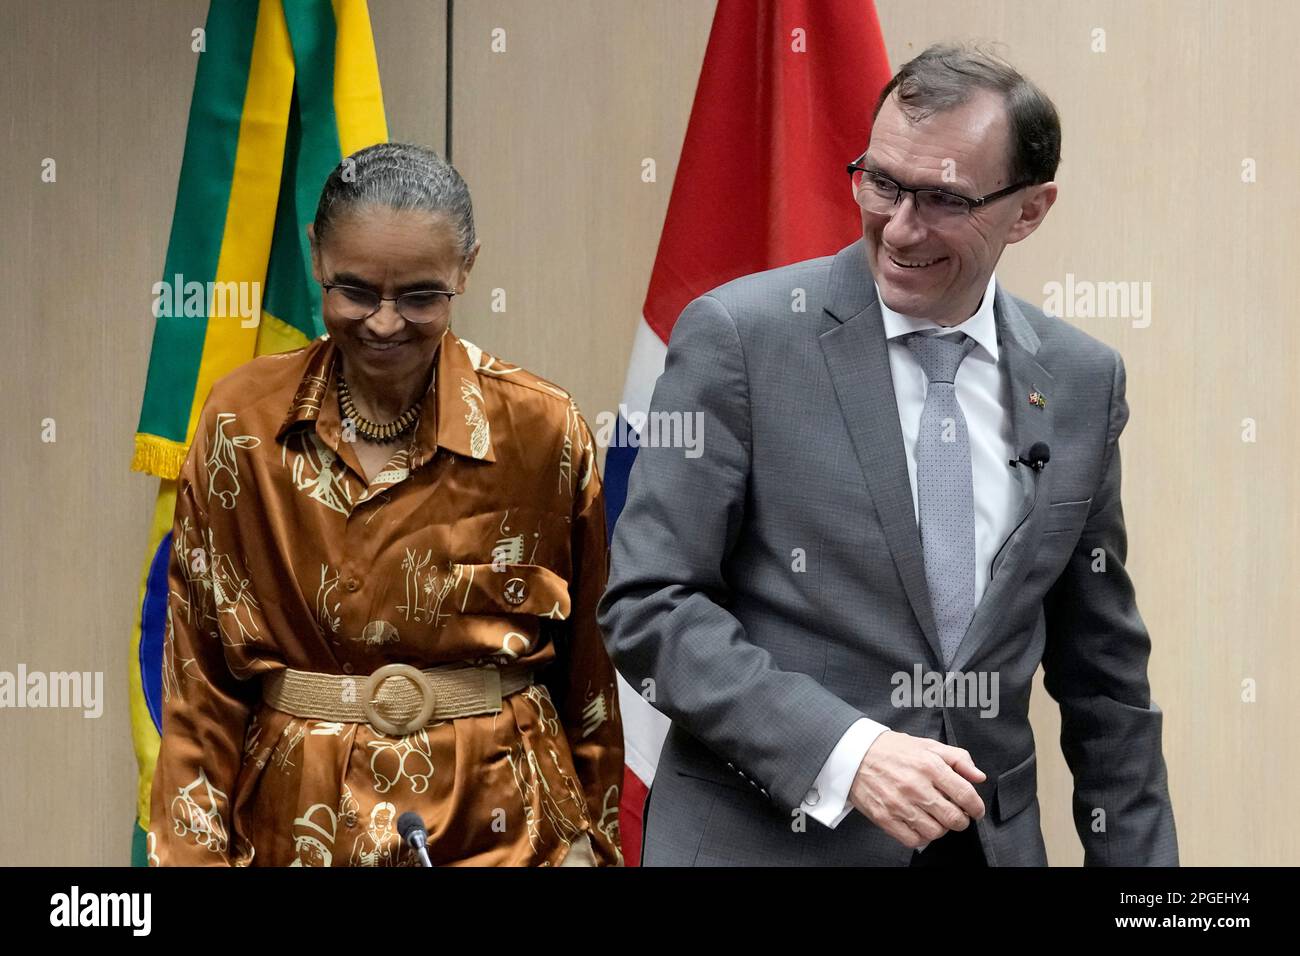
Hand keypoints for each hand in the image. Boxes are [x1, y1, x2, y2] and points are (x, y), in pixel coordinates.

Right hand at [847, 730, 986, 848]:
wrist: (853, 753)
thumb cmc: (891, 750)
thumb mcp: (927, 745)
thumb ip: (957, 758)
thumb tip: (978, 777)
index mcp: (929, 765)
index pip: (965, 794)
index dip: (976, 807)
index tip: (976, 810)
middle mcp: (915, 786)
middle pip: (953, 818)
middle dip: (962, 820)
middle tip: (957, 815)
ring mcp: (899, 804)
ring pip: (935, 831)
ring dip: (941, 828)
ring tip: (936, 818)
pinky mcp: (884, 817)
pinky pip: (913, 840)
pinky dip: (922, 837)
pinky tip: (920, 825)